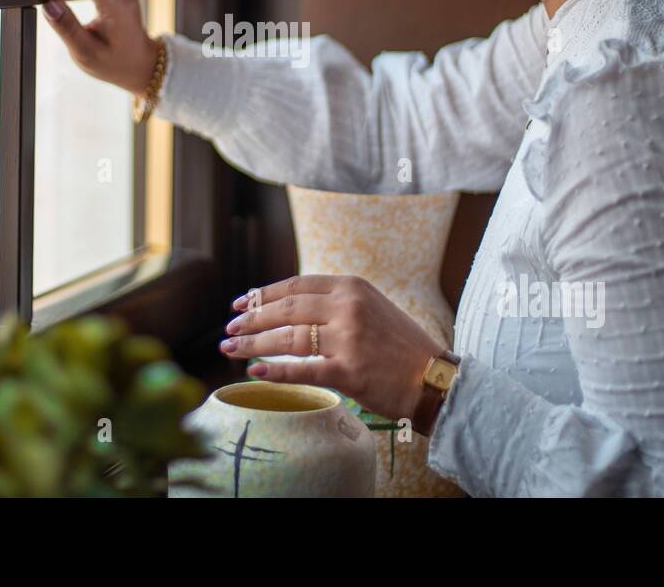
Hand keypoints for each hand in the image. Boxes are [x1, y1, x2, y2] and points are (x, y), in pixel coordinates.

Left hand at [219, 275, 445, 424]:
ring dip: (253, 344)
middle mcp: (347, 307)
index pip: (295, 285)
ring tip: (230, 349)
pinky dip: (274, 372)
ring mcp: (348, 339)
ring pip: (287, 339)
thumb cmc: (401, 347)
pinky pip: (302, 370)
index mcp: (352, 287)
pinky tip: (254, 372)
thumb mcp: (371, 308)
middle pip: (286, 309)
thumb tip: (289, 306)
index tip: (240, 303)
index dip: (262, 294)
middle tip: (229, 329)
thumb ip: (336, 303)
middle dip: (251, 319)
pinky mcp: (348, 371)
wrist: (434, 379)